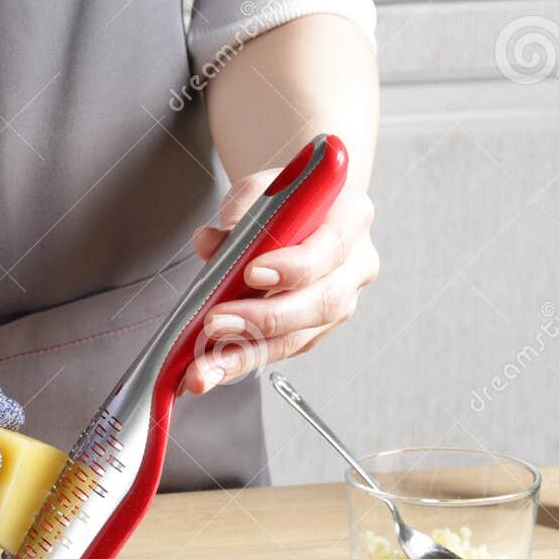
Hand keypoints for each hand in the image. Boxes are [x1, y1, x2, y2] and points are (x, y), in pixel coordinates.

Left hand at [184, 172, 377, 393]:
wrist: (305, 211)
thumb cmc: (285, 197)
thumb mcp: (261, 189)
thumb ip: (239, 211)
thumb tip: (209, 243)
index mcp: (351, 218)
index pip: (328, 249)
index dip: (291, 267)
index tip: (250, 274)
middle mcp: (355, 265)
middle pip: (320, 304)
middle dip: (262, 319)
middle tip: (214, 325)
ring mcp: (341, 301)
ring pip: (298, 337)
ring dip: (245, 355)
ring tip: (203, 370)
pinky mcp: (318, 329)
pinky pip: (282, 349)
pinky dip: (243, 359)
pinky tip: (212, 367)